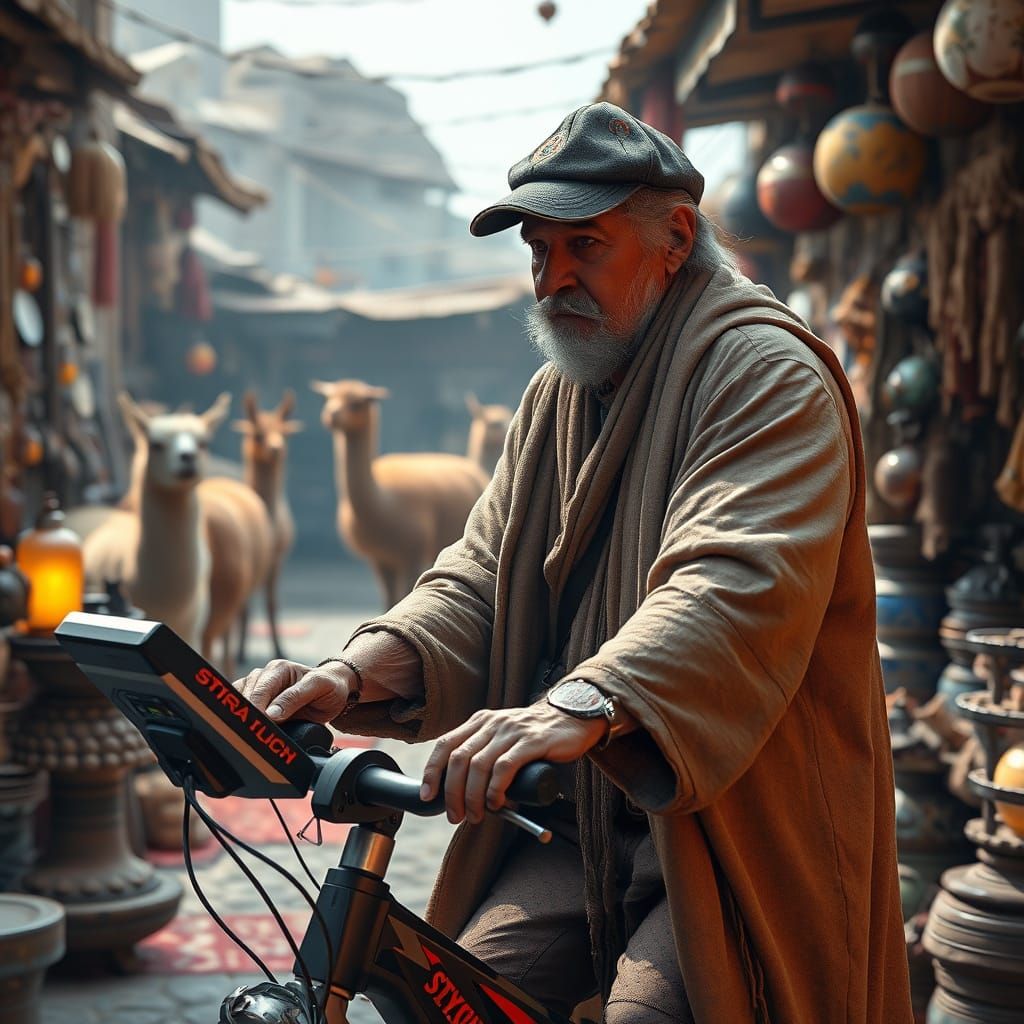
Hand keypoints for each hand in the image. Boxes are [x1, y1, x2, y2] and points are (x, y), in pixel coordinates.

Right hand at [233, 659, 357, 722]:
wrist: (332, 689)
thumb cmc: (328, 685)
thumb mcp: (318, 687)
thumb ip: (295, 698)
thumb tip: (271, 714)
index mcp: (278, 669)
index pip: (260, 691)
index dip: (257, 710)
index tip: (258, 726)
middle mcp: (263, 675)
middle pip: (245, 697)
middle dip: (248, 715)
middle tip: (253, 735)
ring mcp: (256, 686)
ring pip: (238, 701)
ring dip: (242, 716)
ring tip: (250, 733)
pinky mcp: (254, 698)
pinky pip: (239, 707)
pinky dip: (240, 717)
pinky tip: (245, 728)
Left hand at [420, 703, 606, 824]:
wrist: (573, 717)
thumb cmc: (536, 737)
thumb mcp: (504, 739)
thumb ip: (487, 756)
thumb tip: (466, 796)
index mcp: (480, 721)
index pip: (446, 744)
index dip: (431, 771)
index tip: (427, 795)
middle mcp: (492, 723)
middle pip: (459, 759)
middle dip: (452, 793)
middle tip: (456, 816)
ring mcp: (511, 731)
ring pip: (479, 766)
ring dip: (472, 797)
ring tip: (476, 815)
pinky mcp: (531, 741)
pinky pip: (505, 768)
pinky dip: (496, 790)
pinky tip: (498, 803)